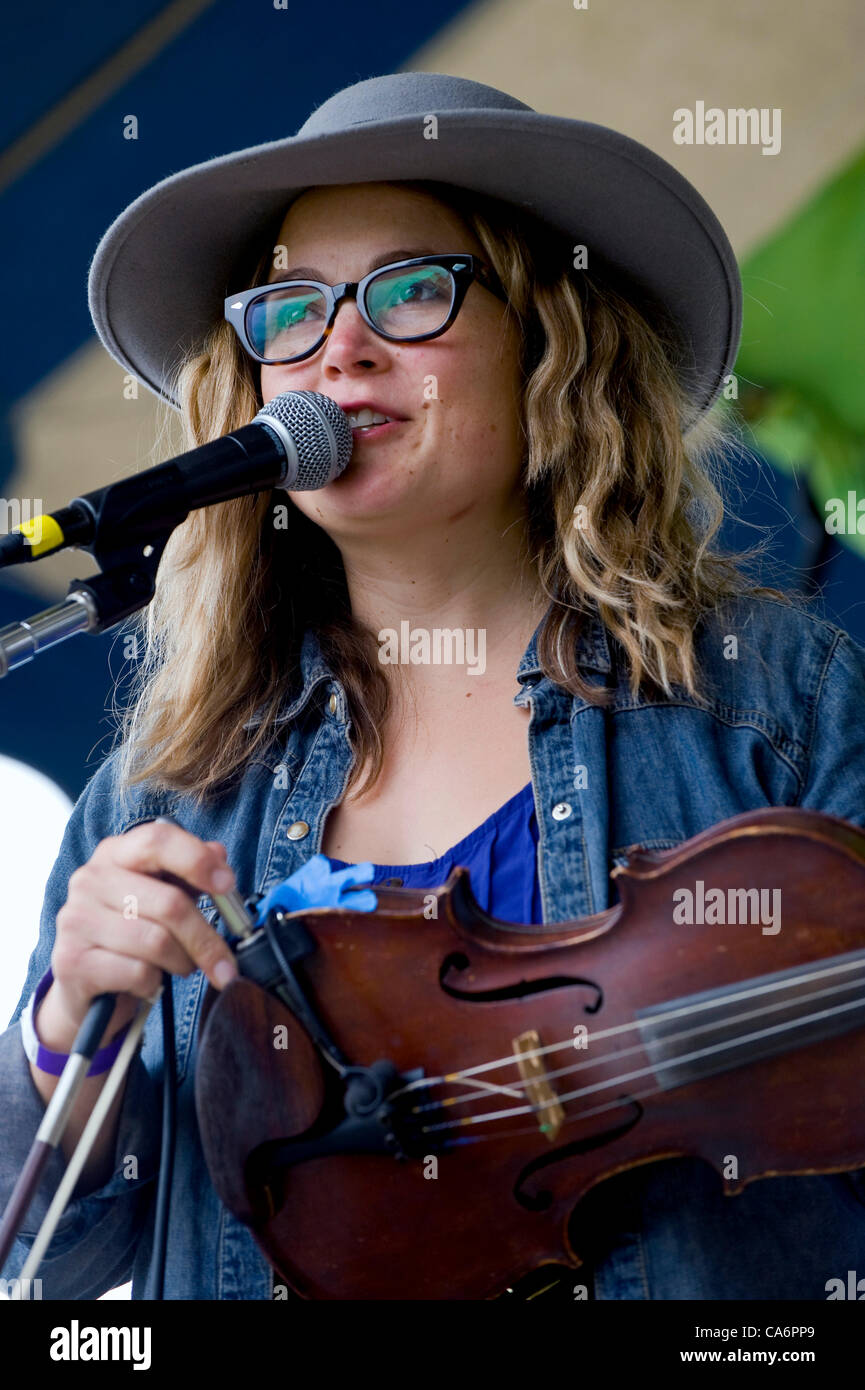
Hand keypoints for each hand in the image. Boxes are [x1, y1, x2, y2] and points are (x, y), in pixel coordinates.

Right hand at [43, 820, 238, 1048]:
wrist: (84, 986)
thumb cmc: (130, 933)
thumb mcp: (161, 897)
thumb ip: (188, 875)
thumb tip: (219, 854)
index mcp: (114, 854)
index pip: (158, 840)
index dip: (198, 860)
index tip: (228, 885)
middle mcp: (89, 880)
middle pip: (170, 903)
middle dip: (206, 939)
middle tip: (224, 963)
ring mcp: (76, 919)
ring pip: (157, 942)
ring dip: (181, 963)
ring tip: (179, 967)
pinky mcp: (72, 961)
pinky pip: (138, 973)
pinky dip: (154, 984)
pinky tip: (146, 982)